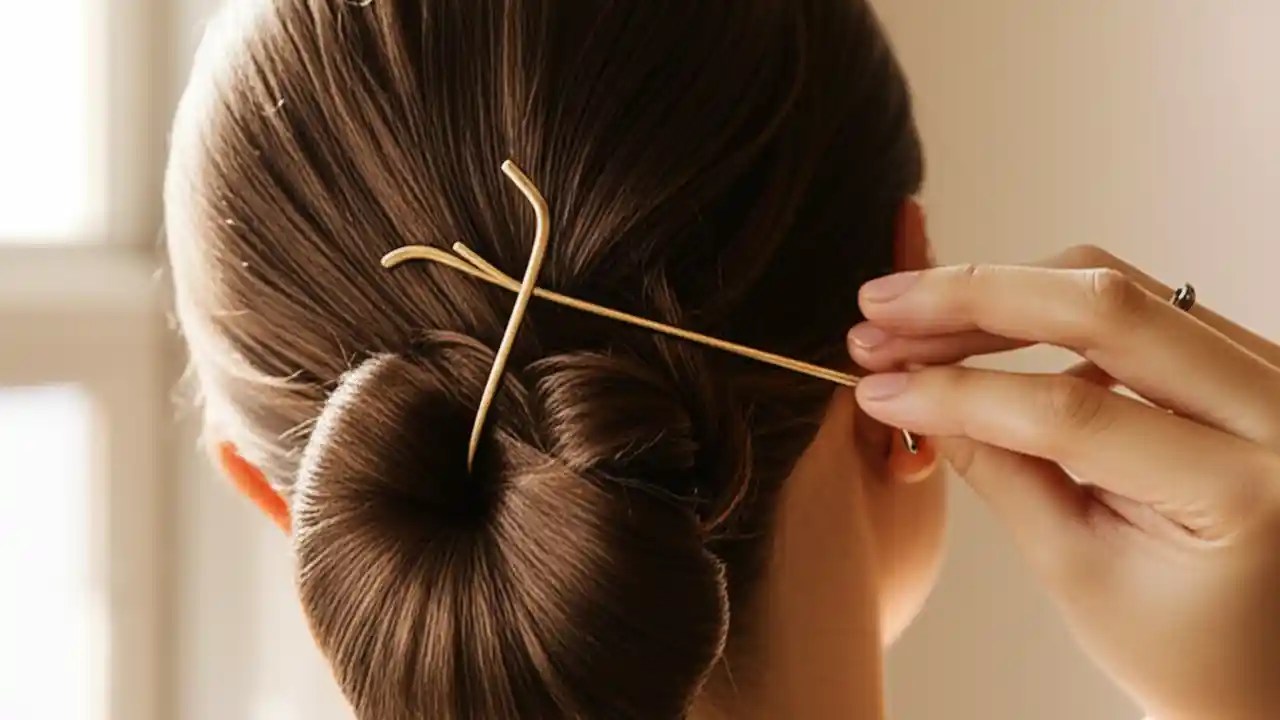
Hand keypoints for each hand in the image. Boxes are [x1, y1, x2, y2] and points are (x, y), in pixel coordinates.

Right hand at [848, 246, 1279, 719]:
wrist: (1263, 661)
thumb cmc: (1180, 643)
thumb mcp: (1078, 572)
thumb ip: (999, 471)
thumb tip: (909, 391)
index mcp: (1245, 489)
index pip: (1073, 412)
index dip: (959, 390)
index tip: (879, 386)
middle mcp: (1279, 410)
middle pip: (1105, 304)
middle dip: (973, 297)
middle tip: (881, 308)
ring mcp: (1270, 372)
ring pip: (1115, 287)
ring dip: (999, 295)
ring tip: (910, 320)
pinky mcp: (1245, 359)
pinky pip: (1137, 305)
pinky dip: (1045, 311)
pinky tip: (978, 340)